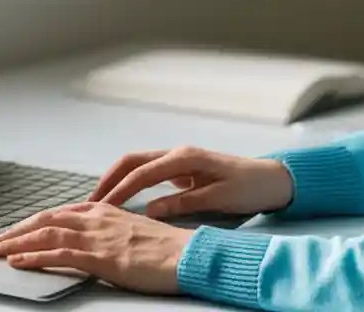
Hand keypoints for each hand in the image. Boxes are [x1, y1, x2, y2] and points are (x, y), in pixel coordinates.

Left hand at [0, 202, 192, 294]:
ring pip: (46, 234)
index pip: (59, 214)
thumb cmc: (165, 249)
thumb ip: (109, 233)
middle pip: (46, 220)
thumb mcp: (132, 233)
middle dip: (17, 231)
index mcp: (104, 211)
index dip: (33, 223)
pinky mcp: (101, 256)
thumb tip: (92, 242)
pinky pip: (59, 254)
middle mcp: (97, 218)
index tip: (15, 232)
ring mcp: (98, 236)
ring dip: (16, 243)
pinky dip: (34, 257)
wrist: (186, 255)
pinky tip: (17, 262)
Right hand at [90, 146, 292, 218]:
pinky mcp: (182, 169)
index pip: (143, 173)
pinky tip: (123, 199)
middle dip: (109, 179)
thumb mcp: (220, 198)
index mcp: (186, 158)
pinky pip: (149, 173)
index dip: (120, 190)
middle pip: (132, 162)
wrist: (275, 179)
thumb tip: (150, 210)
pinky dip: (131, 183)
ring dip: (117, 180)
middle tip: (89, 201)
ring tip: (99, 201)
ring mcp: (180, 160)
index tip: (102, 207)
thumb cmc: (252, 188)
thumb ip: (184, 203)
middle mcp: (178, 154)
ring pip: (138, 165)